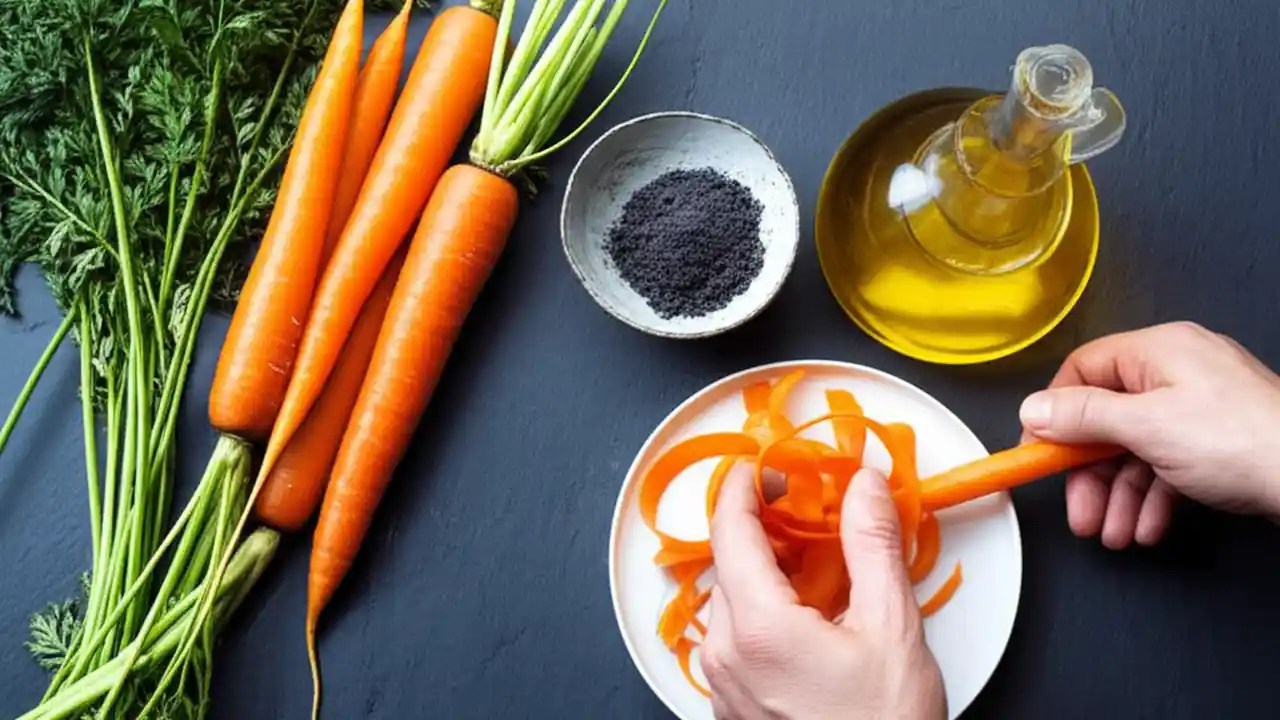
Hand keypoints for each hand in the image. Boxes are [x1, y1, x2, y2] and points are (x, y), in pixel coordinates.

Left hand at [701, 468, 945, 719]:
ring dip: (762, 570)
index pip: (729, 529)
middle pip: (728, 562)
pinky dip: (760, 610)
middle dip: (760, 525)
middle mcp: (727, 654)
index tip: (762, 463)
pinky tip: (803, 613)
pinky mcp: (731, 707)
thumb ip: (872, 544)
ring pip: (729, 601)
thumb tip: (864, 484)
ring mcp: (724, 684)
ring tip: (812, 561)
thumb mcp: (891, 627)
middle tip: (801, 506)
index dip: (742, 485)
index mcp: (758, 627)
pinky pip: (733, 638)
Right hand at [1020, 321, 1279, 547]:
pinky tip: (1149, 528)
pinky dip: (1153, 498)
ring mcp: (1200, 407)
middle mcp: (1177, 372)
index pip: (1083, 370)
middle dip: (1090, 475)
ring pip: (1137, 449)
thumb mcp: (1146, 427)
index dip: (1055, 414)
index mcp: (1158, 351)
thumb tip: (1034, 409)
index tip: (1038, 452)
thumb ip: (1083, 416)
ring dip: (1120, 497)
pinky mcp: (1218, 440)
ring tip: (1115, 534)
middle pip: (1108, 419)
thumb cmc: (1244, 442)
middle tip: (1080, 513)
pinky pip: (1168, 464)